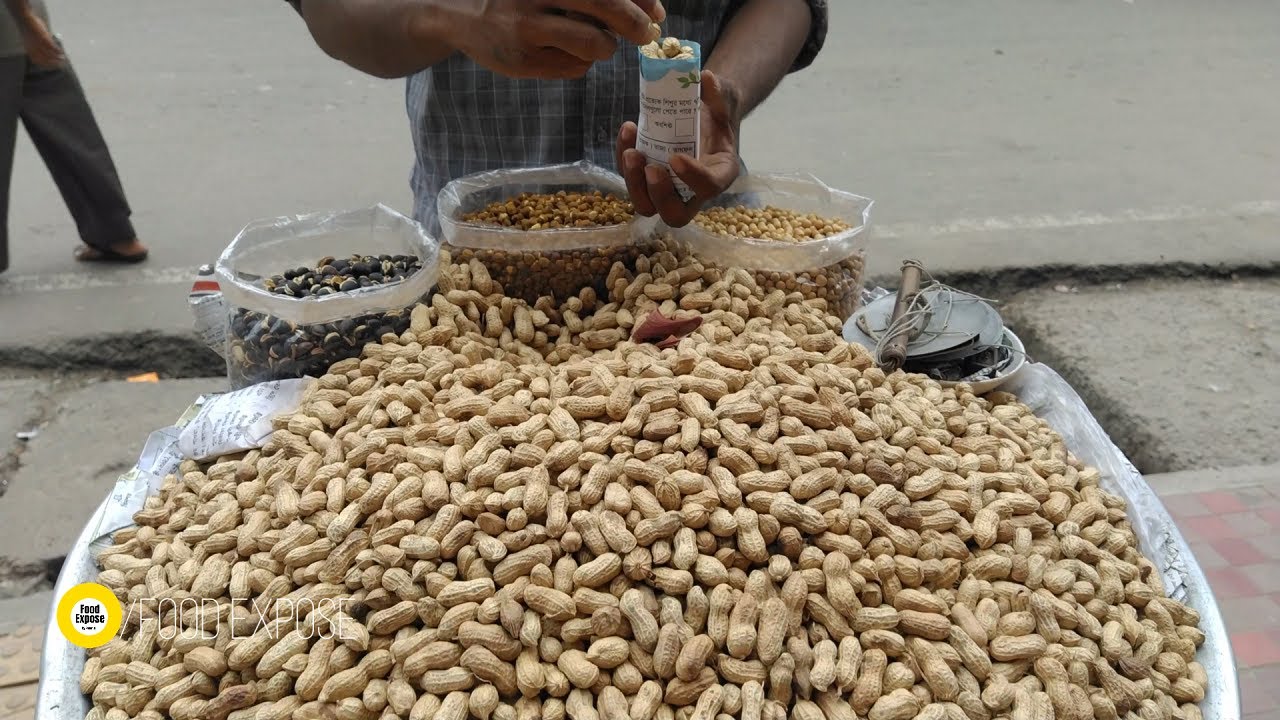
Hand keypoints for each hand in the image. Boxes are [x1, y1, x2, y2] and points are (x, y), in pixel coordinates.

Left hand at [20, 13, 64, 67]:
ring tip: (63, 58)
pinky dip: (58, 51)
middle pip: (45, 59)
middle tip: (60, 64)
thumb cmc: (27, 27)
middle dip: (53, 62)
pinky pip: (53, 47)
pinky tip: (62, 51)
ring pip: (50, 55)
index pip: (37, 61)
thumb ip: (36, 43)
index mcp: (29, 49)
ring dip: (58, 58)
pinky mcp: (44, 39)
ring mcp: (39, 44)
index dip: (44, 64)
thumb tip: (46, 43)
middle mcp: (34, 49)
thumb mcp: (30, 37)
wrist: (24, 19)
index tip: (51, 65)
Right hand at [448, 0, 663, 79]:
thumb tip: (651, 10)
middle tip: (645, 33)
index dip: (640, 0)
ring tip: (597, 44)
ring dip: (605, 47)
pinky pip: (574, 68)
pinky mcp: (523, 61)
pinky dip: (581, 63)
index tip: (657, 12)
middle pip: (604, 5)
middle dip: (635, 23)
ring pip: (593, 44)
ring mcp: (528, 29)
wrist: (461, 13)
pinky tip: (564, 53)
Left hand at [616, 70, 740, 227]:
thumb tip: (706, 77)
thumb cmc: (716, 116)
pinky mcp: (648, 180)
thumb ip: (718, 95)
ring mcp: (669, 190)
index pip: (708, 187)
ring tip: (630, 150)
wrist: (704, 119)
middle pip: (674, 214)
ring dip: (634, 182)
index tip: (676, 157)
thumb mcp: (723, 103)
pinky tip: (628, 131)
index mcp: (719, 175)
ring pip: (647, 205)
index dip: (692, 177)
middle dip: (658, 194)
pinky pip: (633, 179)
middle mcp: (694, 192)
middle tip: (649, 166)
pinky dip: (625, 159)